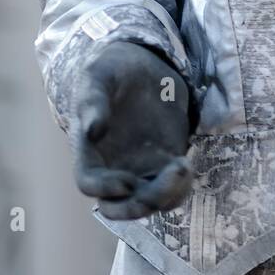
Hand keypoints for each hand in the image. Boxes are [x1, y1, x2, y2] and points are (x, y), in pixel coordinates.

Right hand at [69, 42, 192, 219]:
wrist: (142, 67)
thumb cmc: (112, 70)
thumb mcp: (99, 76)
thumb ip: (92, 101)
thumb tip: (92, 131)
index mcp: (89, 150)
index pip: (88, 183)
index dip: (104, 189)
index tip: (127, 181)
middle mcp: (111, 167)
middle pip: (117, 207)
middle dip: (137, 206)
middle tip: (160, 182)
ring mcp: (138, 169)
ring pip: (147, 203)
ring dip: (165, 196)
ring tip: (182, 168)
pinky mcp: (163, 164)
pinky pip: (170, 190)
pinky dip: (179, 187)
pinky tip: (185, 165)